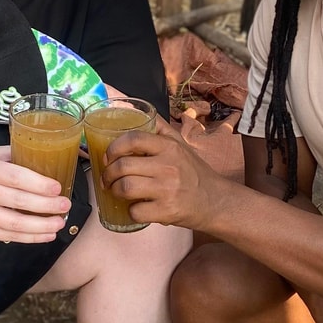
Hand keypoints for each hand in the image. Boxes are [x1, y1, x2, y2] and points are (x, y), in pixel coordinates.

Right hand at [0, 146, 70, 243]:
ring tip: (59, 224)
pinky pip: (5, 236)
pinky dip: (28, 238)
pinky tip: (45, 234)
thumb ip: (17, 157)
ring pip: (13, 225)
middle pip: (17, 202)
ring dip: (40, 227)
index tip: (57, 188)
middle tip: (65, 206)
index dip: (38, 184)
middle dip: (46, 207)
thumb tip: (51, 161)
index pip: (14, 177)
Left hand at [100, 122, 230, 230]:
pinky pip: (136, 211)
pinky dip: (131, 211)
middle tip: (107, 179)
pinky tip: (137, 207)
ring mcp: (167, 190)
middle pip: (123, 166)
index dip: (113, 148)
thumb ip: (160, 128)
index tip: (108, 157)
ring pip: (125, 188)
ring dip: (115, 191)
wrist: (215, 201)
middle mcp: (168, 166)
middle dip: (108, 174)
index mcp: (169, 147)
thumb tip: (135, 110)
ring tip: (117, 191)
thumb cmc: (193, 172)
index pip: (133, 139)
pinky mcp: (167, 211)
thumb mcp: (181, 144)